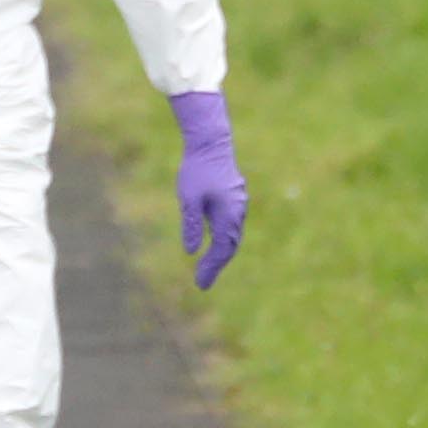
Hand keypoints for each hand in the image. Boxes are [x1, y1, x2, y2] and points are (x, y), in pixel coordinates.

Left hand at [170, 88, 247, 289]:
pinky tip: (213, 244)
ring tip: (207, 268)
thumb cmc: (198, 170)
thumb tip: (191, 251)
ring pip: (232, 236)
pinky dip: (223, 240)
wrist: (211, 143)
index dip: (211, 268)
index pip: (221, 250)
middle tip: (202, 282)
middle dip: (216, 265)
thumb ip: (191, 224)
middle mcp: (238, 213)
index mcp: (229, 215)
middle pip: (229, 246)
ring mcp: (238, 205)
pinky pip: (230, 226)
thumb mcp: (188, 198)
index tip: (200, 283)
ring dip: (220, 253)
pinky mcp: (234, 199)